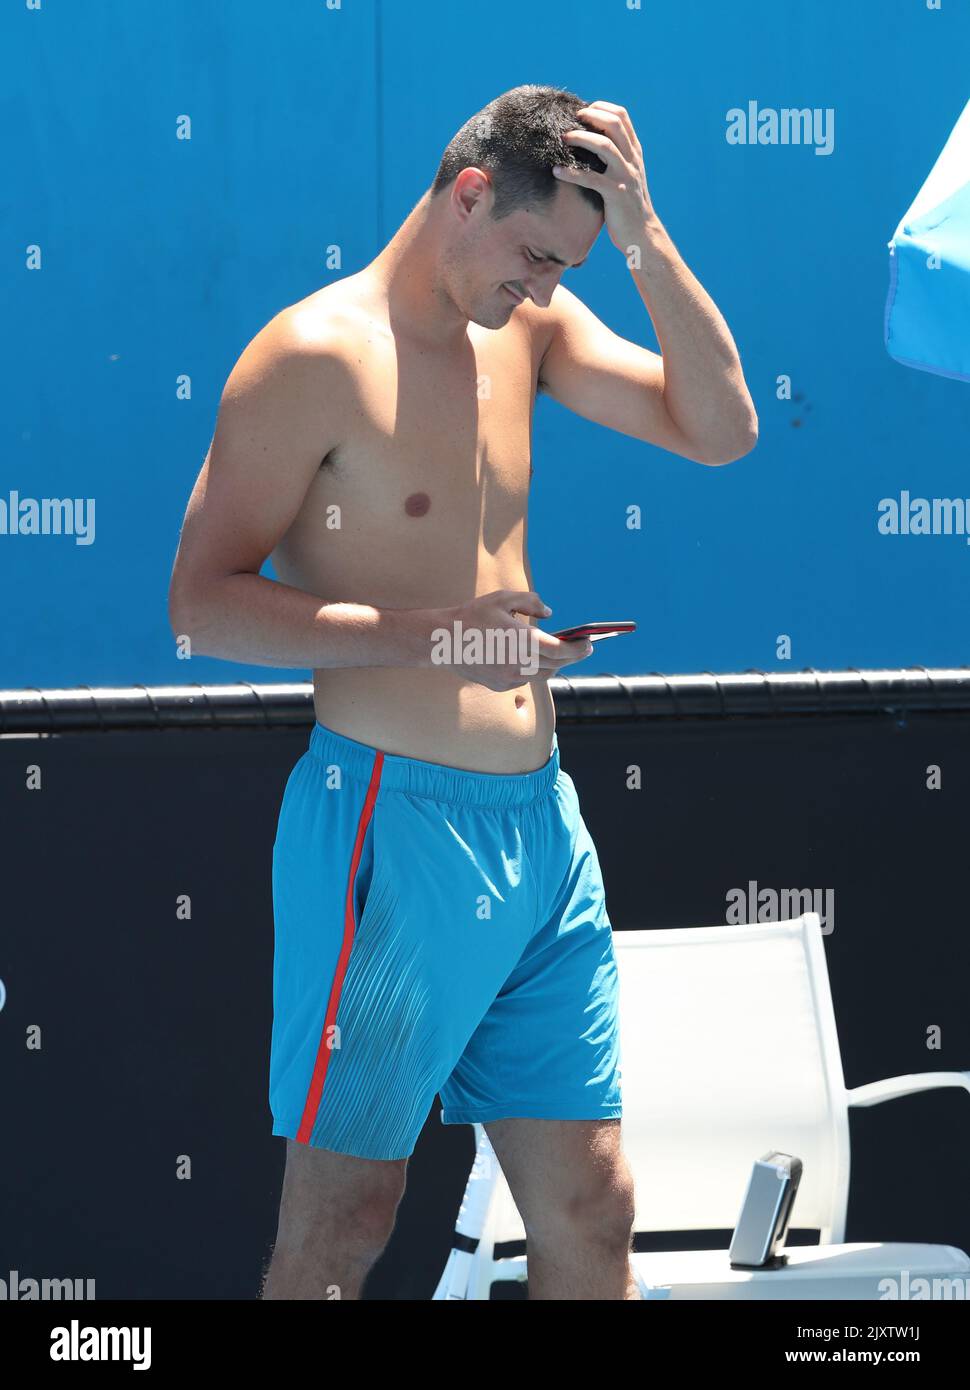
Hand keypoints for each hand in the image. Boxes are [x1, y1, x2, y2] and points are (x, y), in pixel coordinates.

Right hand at [440, 590, 592, 692]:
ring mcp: (510, 678)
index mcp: (522, 640)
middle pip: (556, 664)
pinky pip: (525, 679)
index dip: (579, 648)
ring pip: (543, 674)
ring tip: (560, 653)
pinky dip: (533, 669)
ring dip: (554, 664)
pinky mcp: (501, 686)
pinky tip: (530, 658)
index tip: (590, 643)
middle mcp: (519, 663)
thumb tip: (550, 614)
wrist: (443, 641)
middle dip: (572, 656)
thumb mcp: (503, 598)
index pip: (561, 650)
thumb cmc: (474, 615)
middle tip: (583, 648)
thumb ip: (531, 602)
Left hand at [553, 100, 657, 251]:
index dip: (601, 107)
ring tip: (562, 138)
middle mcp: (632, 159)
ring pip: (605, 146)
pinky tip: (556, 171)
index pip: (622, 116)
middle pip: (614, 124)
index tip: (583, 110)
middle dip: (591, 116)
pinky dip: (571, 173)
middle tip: (571, 118)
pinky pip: (591, 179)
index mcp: (634, 152)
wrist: (642, 233)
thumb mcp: (625, 175)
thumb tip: (589, 143)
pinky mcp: (616, 194)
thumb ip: (615, 157)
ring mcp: (625, 176)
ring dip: (581, 138)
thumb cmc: (627, 205)